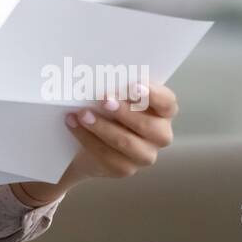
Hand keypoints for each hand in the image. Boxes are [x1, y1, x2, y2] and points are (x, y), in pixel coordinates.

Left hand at [9, 82, 178, 205]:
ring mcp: (144, 155)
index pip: (168, 103)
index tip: (134, 86)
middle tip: (104, 99)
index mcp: (162, 112)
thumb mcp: (115, 95)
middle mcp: (159, 135)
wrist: (87, 140)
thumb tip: (100, 73)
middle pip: (149, 126)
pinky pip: (108, 156)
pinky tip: (74, 124)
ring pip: (127, 143)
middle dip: (125, 112)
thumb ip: (116, 87)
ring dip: (102, 127)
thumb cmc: (106, 108)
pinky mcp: (125, 168)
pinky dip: (88, 138)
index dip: (154, 96)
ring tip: (82, 114)